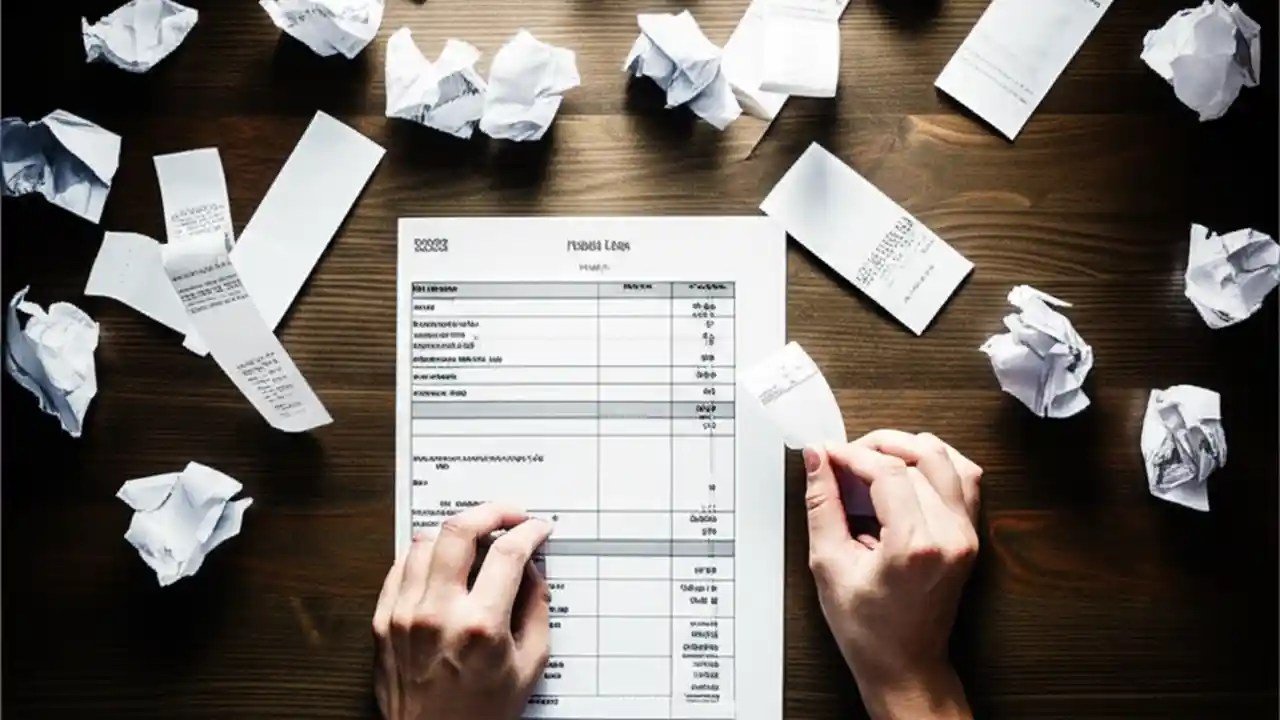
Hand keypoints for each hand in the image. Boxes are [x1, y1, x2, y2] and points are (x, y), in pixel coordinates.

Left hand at [372, 503, 553, 719]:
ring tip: (475, 539)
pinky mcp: (382, 621)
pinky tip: (441, 562)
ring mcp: (404, 615)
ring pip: (424, 541)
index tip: (537, 528)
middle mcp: (438, 614)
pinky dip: (423, 555)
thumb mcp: (528, 666)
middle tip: (507, 515)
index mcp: (480, 626)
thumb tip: (531, 568)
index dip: (528, 530)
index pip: (507, 552)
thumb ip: (535, 609)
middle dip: (490, 511)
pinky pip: (399, 566)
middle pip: (459, 530)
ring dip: (455, 531)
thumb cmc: (480, 714)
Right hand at [803, 430, 981, 719]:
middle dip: (876, 447)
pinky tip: (909, 468)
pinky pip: (966, 478)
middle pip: (919, 457)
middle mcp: (950, 535)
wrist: (905, 664)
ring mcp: (967, 534)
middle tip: (845, 456)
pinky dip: (936, 462)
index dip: (852, 454)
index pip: (887, 471)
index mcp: (915, 546)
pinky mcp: (971, 535)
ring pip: (946, 458)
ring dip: (907, 447)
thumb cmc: (868, 629)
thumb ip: (822, 505)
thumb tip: (817, 460)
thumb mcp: (830, 565)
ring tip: (874, 456)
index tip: (827, 454)